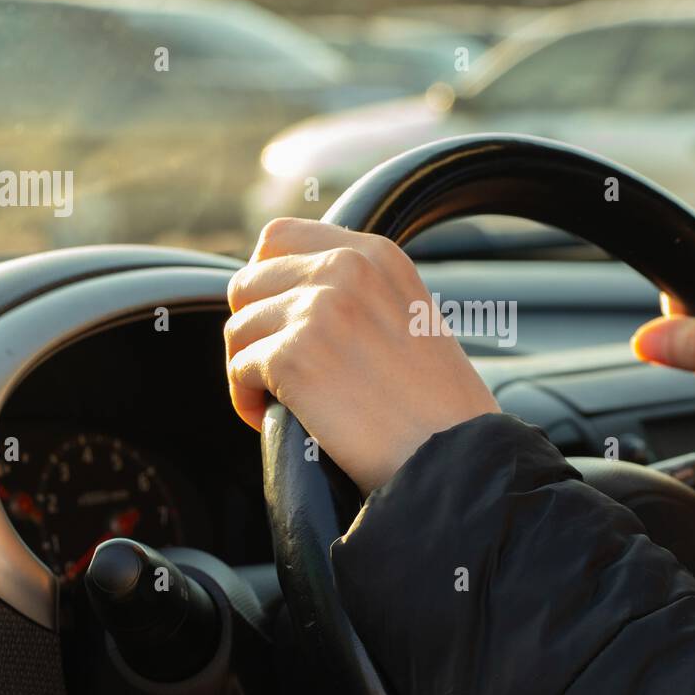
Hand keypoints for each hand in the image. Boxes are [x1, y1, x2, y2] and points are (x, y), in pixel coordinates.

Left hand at [225, 218, 499, 494]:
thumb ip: (359, 294)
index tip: (276, 320)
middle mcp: (345, 268)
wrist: (456, 456)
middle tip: (272, 369)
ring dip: (248, 368)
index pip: (279, 239)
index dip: (266, 281)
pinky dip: (246, 400)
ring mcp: (317, 309)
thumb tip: (294, 298)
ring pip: (238, 329)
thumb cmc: (439, 407)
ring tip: (277, 400)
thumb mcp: (410, 317)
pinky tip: (272, 418)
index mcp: (376, 255)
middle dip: (254, 328)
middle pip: (248, 282)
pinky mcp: (293, 355)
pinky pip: (238, 370)